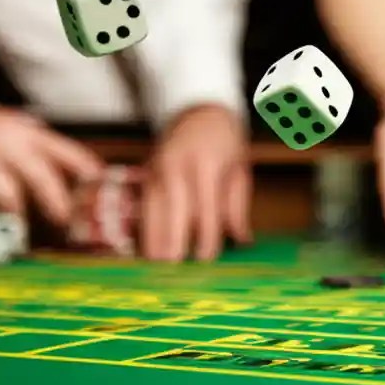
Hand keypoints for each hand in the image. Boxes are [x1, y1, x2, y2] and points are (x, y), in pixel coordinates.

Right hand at [0, 80, 100, 223]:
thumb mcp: (6, 128)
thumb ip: (36, 152)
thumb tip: (78, 178)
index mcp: (24, 131)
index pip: (64, 151)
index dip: (86, 171)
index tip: (99, 190)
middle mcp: (4, 141)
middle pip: (42, 177)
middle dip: (57, 205)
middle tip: (62, 225)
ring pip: (8, 196)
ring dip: (16, 222)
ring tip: (18, 238)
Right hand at [141, 104, 250, 261]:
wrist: (198, 108)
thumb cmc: (224, 139)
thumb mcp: (240, 168)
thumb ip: (237, 206)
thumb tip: (241, 241)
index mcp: (206, 165)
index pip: (205, 211)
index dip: (205, 239)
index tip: (206, 262)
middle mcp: (178, 167)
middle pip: (173, 214)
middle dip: (173, 246)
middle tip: (174, 275)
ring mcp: (157, 170)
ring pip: (152, 213)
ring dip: (153, 242)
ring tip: (155, 270)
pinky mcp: (145, 174)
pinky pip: (142, 207)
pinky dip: (143, 229)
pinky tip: (145, 249)